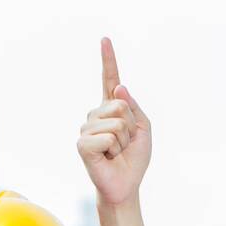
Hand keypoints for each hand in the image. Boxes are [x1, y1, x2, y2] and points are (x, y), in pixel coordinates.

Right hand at [77, 37, 151, 206]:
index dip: (108, 59)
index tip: (105, 39)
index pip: (109, 79)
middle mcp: (96, 115)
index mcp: (111, 108)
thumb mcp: (143, 128)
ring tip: (116, 152)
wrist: (126, 185)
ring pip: (116, 121)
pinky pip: (106, 136)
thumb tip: (119, 86)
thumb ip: (133, 107)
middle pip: (121, 104)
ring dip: (123, 140)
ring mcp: (86, 128)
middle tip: (124, 144)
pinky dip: (113, 148)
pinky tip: (107, 157)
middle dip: (131, 126)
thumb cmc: (133, 158)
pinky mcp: (82, 144)